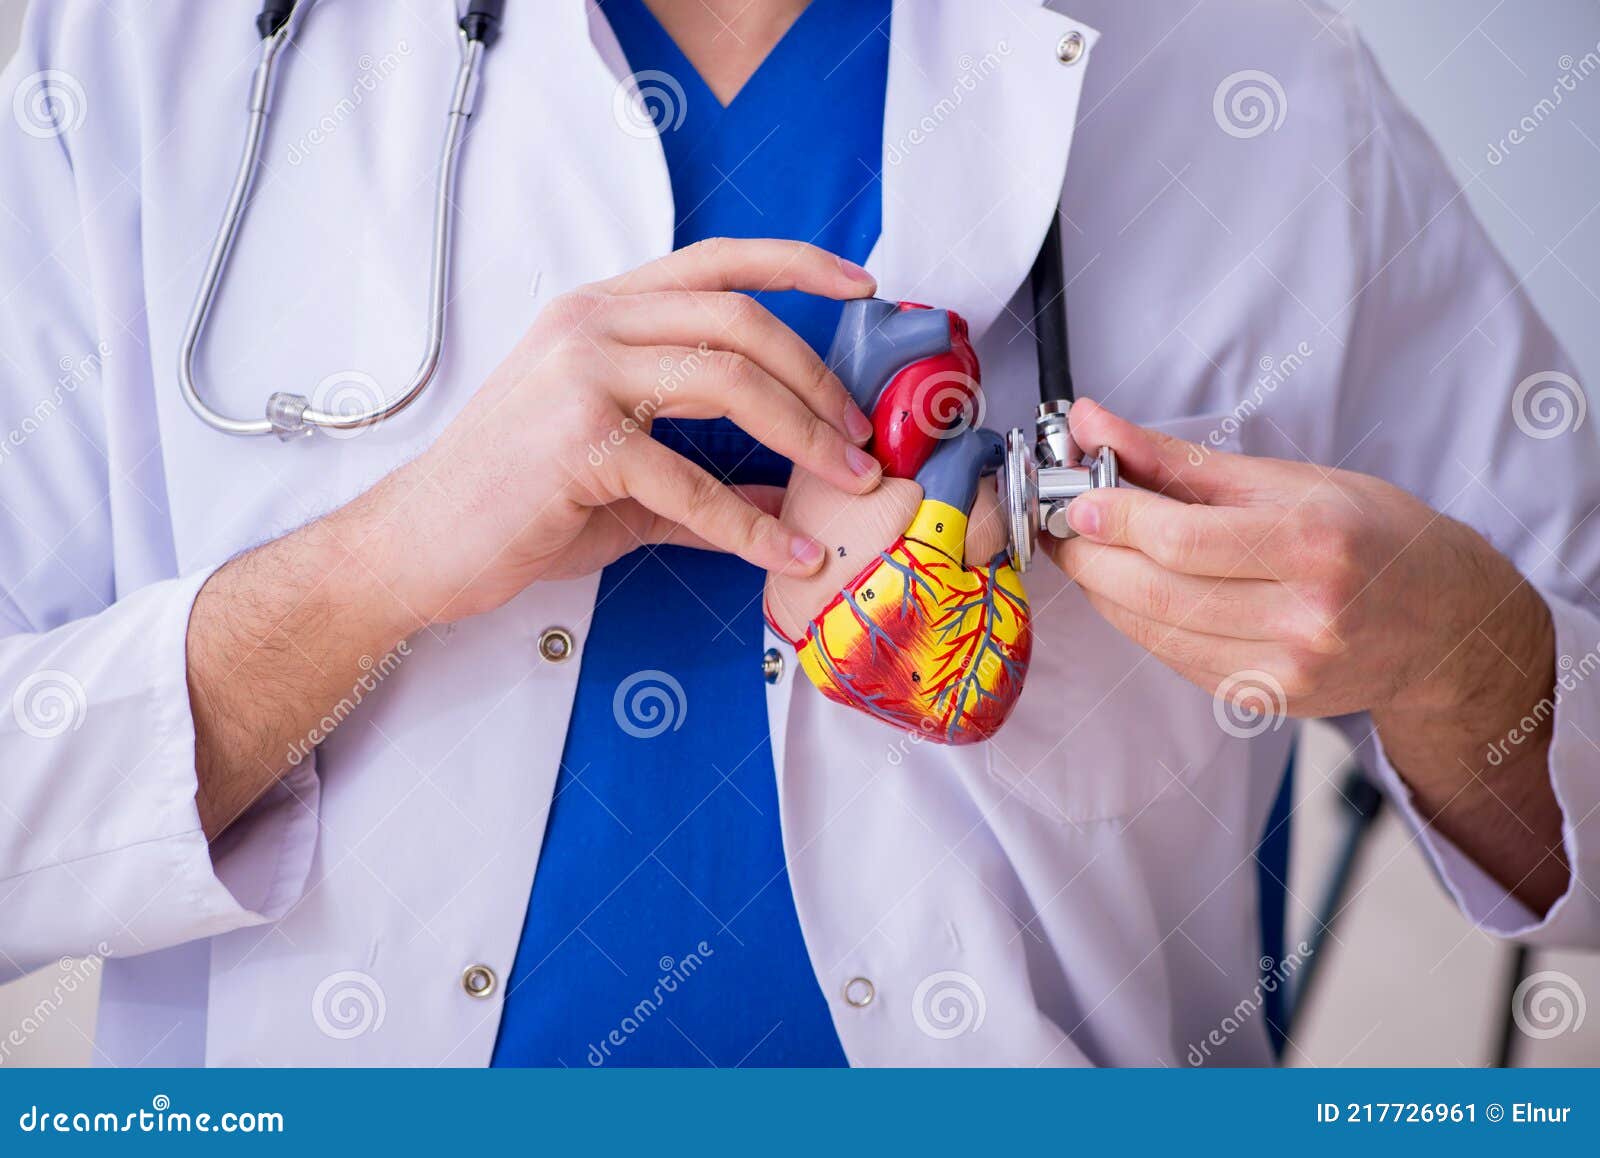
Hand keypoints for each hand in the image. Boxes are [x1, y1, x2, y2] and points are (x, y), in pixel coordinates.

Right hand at [376, 238, 883, 622]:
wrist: (421, 542)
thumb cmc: (517, 500)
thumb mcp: (624, 475)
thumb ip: (705, 474)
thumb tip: (791, 498)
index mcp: (602, 312)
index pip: (716, 262)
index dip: (796, 264)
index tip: (860, 285)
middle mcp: (593, 324)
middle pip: (741, 320)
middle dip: (818, 378)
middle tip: (860, 436)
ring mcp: (583, 375)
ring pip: (730, 380)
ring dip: (806, 435)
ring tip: (849, 482)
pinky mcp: (580, 442)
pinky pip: (693, 482)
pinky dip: (753, 525)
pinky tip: (790, 553)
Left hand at [1045, 399, 1552, 724]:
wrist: (1448, 623)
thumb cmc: (1372, 535)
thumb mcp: (1287, 479)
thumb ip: (1176, 459)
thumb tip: (1090, 423)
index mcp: (1313, 545)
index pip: (1179, 538)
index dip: (1109, 517)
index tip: (1071, 498)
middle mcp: (1304, 616)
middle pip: (1156, 591)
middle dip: (1090, 557)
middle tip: (1060, 526)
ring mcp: (1285, 669)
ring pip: (1155, 631)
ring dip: (1104, 590)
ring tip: (1088, 552)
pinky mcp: (1267, 701)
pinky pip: (1174, 658)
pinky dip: (1140, 621)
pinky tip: (1133, 590)